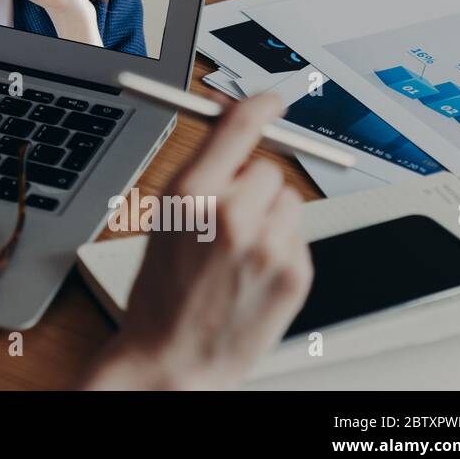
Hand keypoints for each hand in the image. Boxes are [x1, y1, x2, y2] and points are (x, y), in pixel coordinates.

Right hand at [81, 94, 312, 389]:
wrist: (175, 359)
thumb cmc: (161, 293)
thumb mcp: (164, 218)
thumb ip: (201, 171)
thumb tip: (232, 125)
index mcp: (190, 195)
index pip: (239, 127)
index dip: (258, 106)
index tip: (270, 99)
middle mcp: (233, 215)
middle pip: (267, 166)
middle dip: (252, 181)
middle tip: (228, 211)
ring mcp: (269, 245)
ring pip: (288, 199)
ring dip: (270, 213)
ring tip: (240, 247)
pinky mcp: (296, 272)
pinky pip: (298, 234)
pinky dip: (280, 243)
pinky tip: (252, 269)